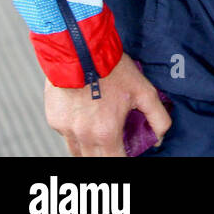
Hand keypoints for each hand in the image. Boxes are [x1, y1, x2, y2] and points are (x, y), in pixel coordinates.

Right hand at [44, 54, 171, 155]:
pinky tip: (85, 118)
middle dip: (107, 156)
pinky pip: (66, 135)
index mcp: (106, 132)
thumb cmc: (112, 69)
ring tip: (101, 135)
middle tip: (116, 145)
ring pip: (76, 152)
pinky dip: (76, 133)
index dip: (124, 159)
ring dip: (90, 149)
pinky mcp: (53, 120)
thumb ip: (157, 117)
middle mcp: (83, 135)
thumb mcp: (144, 91)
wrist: (81, 51)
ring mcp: (65, 129)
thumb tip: (159, 137)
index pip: (115, 162)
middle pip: (94, 161)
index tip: (128, 153)